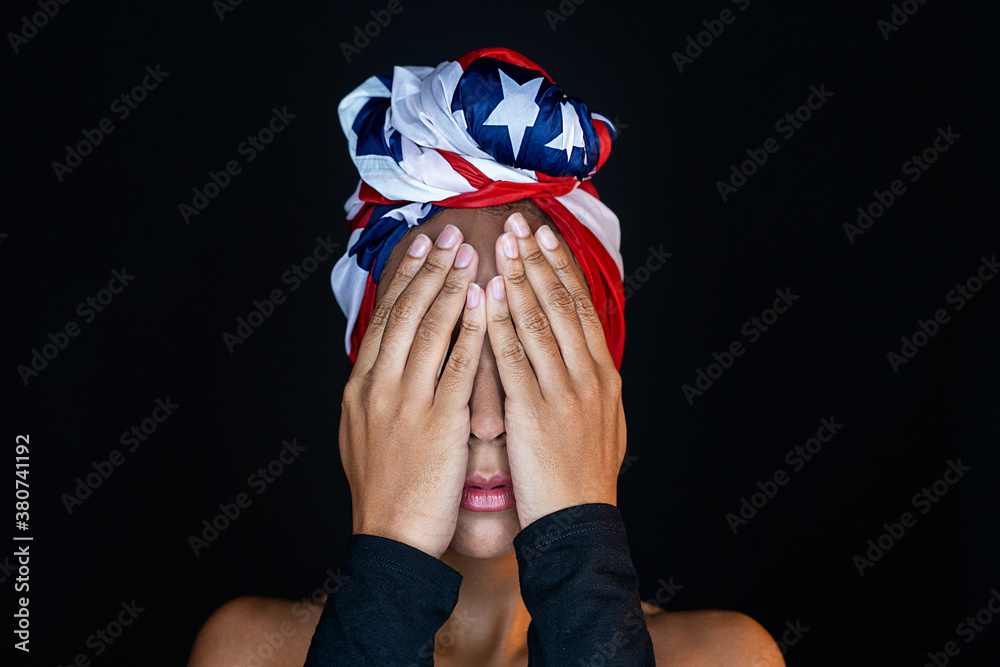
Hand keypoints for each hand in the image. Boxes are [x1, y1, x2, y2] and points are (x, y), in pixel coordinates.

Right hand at [339, 225, 486, 558]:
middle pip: (403, 313)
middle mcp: (378, 386)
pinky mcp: (438, 421)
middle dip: (427, 269)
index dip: (402, 279)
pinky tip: (487, 303)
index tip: (419, 248)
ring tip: (470, 254)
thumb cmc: (384, 492)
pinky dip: (472, 329)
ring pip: (428, 329)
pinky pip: (458, 365)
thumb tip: (384, 364)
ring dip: (451, 286)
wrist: (390, 540)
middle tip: (447, 234)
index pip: (381, 318)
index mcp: (360, 387)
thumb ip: (375, 394)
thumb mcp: (363, 434)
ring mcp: (406, 402)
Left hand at [486, 212, 626, 528]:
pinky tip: (487, 297)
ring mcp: (565, 393)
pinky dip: (501, 323)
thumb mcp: (599, 422)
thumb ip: (586, 383)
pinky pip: (516, 359)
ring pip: (541, 322)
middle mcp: (590, 376)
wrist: (580, 524)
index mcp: (605, 376)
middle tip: (520, 223)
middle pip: (564, 304)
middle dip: (540, 260)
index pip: (582, 307)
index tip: (544, 236)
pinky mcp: (536, 413)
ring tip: (502, 244)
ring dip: (519, 279)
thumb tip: (577, 353)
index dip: (562, 268)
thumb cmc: (581, 477)